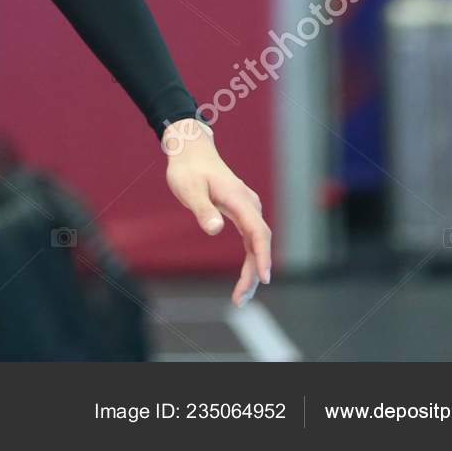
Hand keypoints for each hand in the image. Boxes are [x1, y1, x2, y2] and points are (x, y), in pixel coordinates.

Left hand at [162, 120, 271, 306]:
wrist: (191, 151)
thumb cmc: (188, 169)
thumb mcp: (189, 188)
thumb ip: (202, 209)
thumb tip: (215, 230)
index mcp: (239, 200)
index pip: (258, 233)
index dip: (262, 257)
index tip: (263, 279)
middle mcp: (249, 205)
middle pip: (260, 242)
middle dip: (254, 272)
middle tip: (240, 299)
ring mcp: (248, 208)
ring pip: (257, 243)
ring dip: (253, 269)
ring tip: (241, 297)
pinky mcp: (242, 211)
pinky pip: (251, 239)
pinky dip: (251, 258)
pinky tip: (247, 275)